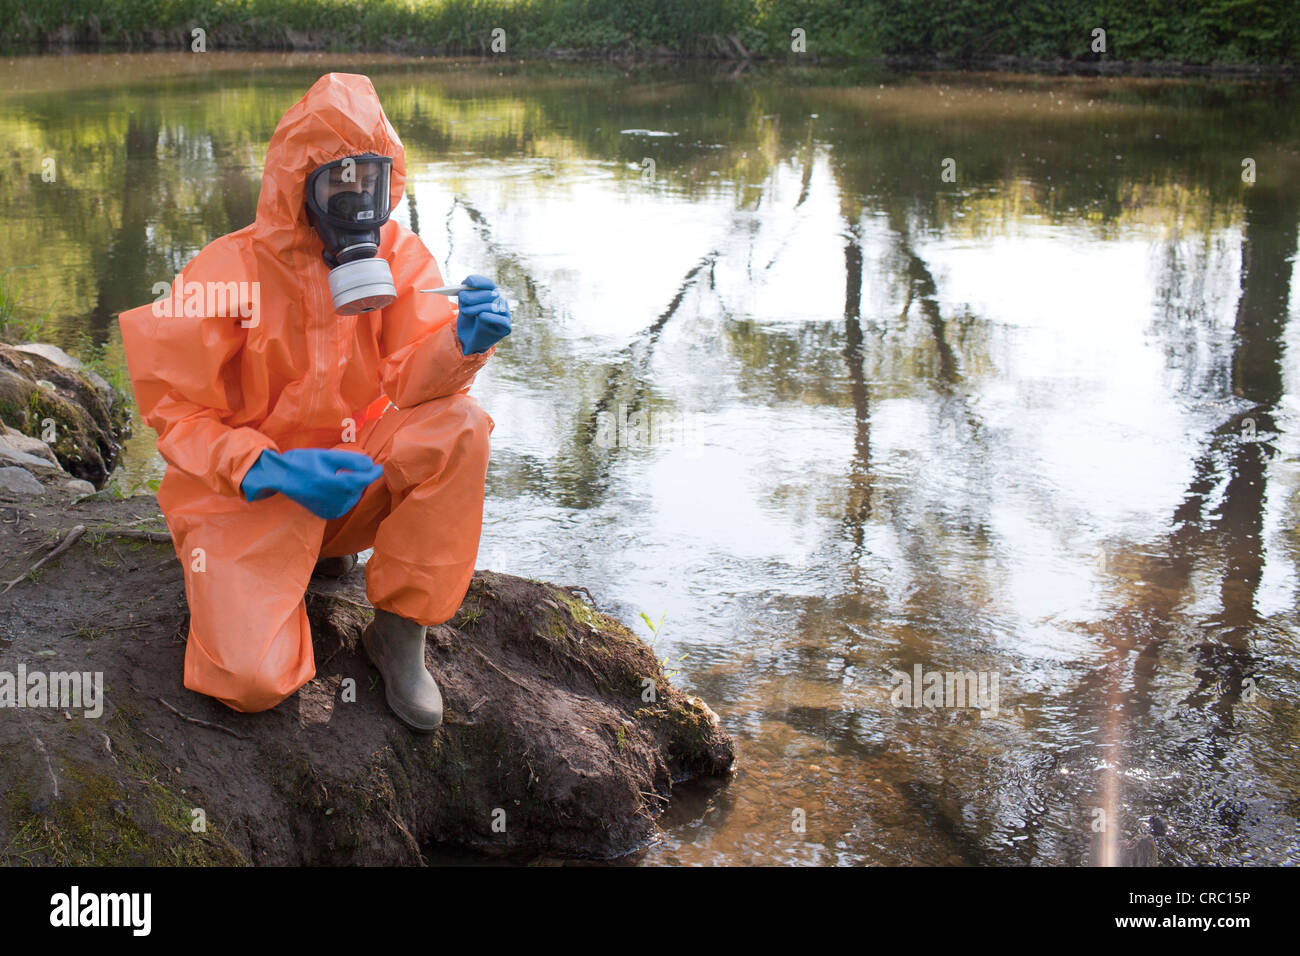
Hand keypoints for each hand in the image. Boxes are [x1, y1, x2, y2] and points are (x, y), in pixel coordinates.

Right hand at [240, 448, 383, 519]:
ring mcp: (331, 510)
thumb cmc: (302, 463)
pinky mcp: (326, 514)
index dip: (373, 473)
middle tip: (346, 466)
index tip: (379, 467)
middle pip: (358, 488)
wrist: (279, 478)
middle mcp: (335, 501)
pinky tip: (332, 486)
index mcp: (336, 485)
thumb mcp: (328, 456)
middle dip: (358, 477)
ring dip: (351, 486)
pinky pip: (344, 504)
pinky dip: (344, 495)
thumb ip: (352, 460)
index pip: (363, 480)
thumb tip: (370, 464)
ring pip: (352, 497)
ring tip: (336, 475)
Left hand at [456, 274, 510, 354]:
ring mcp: (505, 314)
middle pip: (490, 294)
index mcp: (492, 294)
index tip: (468, 282)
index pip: (488, 284)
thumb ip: (465, 296)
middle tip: (462, 298)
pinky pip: (501, 320)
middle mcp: (500, 302)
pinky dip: (490, 317)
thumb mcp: (464, 306)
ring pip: (493, 306)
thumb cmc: (468, 320)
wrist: (471, 340)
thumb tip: (464, 289)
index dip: (479, 282)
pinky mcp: (507, 327)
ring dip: (477, 308)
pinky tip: (481, 316)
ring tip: (465, 311)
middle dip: (474, 296)